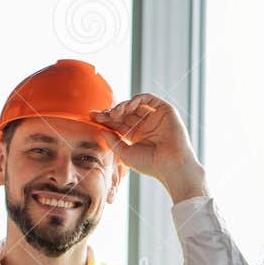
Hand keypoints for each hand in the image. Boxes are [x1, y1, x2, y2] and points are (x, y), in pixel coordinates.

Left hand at [90, 94, 206, 202]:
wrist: (171, 165)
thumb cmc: (151, 164)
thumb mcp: (125, 153)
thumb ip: (113, 141)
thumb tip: (101, 130)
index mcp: (137, 135)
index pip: (119, 123)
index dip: (105, 119)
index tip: (92, 117)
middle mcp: (146, 125)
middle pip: (124, 112)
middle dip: (110, 112)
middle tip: (98, 115)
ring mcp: (155, 117)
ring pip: (134, 104)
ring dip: (122, 106)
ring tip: (113, 114)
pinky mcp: (165, 110)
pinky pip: (148, 99)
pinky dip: (136, 100)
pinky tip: (127, 107)